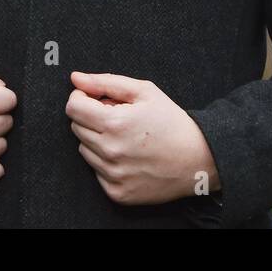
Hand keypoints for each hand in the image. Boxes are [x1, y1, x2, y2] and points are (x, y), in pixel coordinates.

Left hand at [65, 71, 220, 204]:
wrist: (198, 159)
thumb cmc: (171, 122)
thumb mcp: (144, 92)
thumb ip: (106, 82)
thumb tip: (76, 78)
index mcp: (115, 122)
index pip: (73, 107)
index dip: (81, 97)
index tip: (95, 98)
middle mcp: (110, 151)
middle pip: (76, 128)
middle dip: (91, 118)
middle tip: (117, 117)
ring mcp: (113, 174)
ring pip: (84, 150)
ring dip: (98, 140)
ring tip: (125, 137)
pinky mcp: (117, 192)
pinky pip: (96, 172)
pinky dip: (107, 163)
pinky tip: (128, 156)